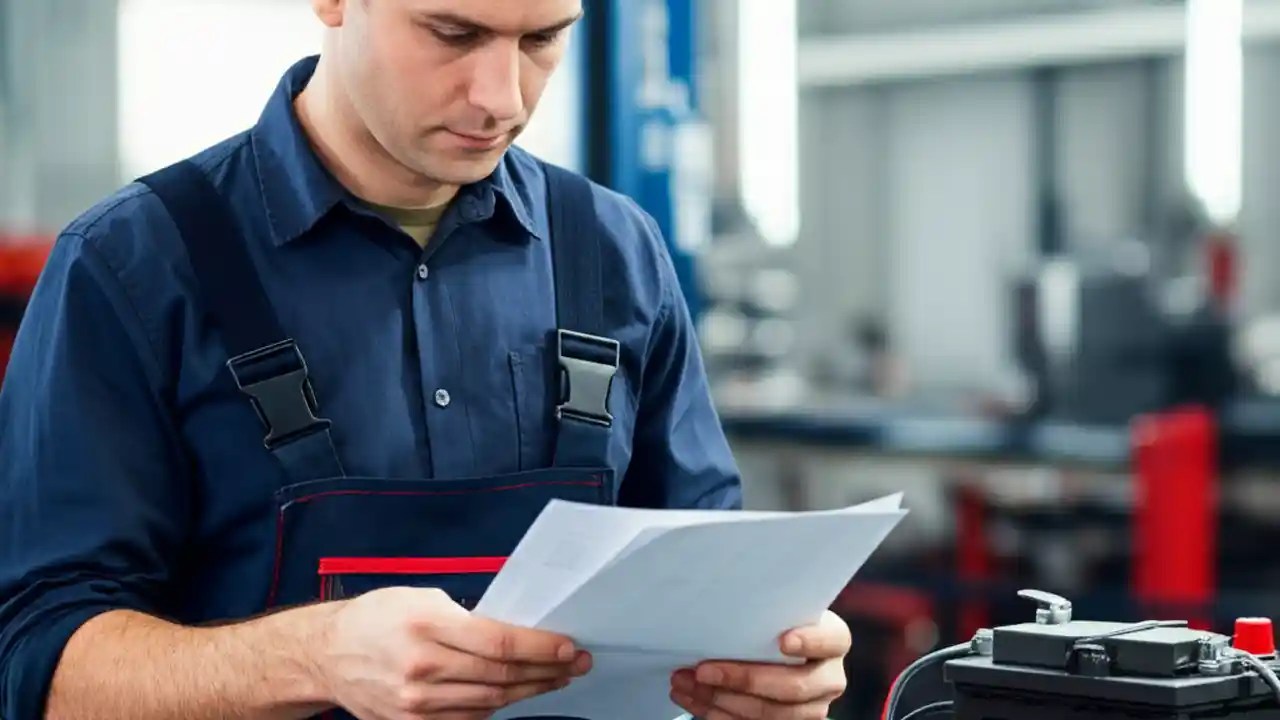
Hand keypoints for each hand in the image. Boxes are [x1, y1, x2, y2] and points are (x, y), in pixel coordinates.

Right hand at [318, 586, 590, 719]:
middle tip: (576, 664)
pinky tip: (516, 695)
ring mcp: (416, 703)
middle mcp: (421, 669)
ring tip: (556, 679)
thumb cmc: (378, 617)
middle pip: (500, 677)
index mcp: (426, 626)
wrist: (327, 654)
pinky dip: (497, 708)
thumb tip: (516, 633)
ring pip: (490, 703)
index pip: (499, 644)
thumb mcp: (422, 598)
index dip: (541, 648)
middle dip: (546, 671)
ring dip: (530, 692)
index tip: (569, 647)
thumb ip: (467, 618)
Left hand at [669, 610, 850, 719]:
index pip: (831, 639)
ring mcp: (813, 708)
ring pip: (772, 714)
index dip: (810, 641)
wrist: (774, 651)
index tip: (782, 641)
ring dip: (721, 701)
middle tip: (703, 670)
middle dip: (743, 679)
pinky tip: (694, 700)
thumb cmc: (769, 622)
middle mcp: (829, 677)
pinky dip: (719, 715)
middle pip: (794, 686)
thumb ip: (762, 611)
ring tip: (685, 683)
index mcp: (833, 639)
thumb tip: (716, 605)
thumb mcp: (774, 610)